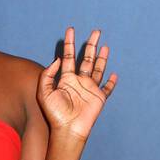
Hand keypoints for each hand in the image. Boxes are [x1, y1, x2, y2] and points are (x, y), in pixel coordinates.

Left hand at [38, 26, 116, 141]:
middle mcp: (79, 81)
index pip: (68, 57)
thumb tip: (57, 59)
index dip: (69, 43)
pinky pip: (107, 88)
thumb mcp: (44, 92)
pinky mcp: (99, 98)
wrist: (68, 129)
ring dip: (102, 58)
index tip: (70, 30)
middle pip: (86, 59)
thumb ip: (48, 74)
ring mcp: (90, 89)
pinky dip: (111, 82)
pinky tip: (114, 75)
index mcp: (66, 79)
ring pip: (98, 69)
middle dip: (91, 45)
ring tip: (105, 46)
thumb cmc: (55, 114)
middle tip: (96, 32)